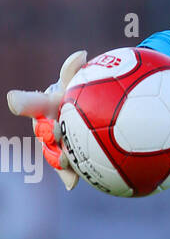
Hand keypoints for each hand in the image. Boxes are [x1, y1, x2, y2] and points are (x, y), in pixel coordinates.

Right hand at [7, 50, 87, 189]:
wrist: (85, 112)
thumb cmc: (77, 94)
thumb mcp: (75, 81)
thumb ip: (73, 70)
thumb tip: (81, 54)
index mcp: (43, 105)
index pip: (33, 102)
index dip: (24, 102)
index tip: (14, 100)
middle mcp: (44, 124)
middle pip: (41, 129)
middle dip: (45, 131)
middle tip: (53, 132)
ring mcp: (53, 143)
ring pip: (51, 151)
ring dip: (56, 158)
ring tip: (65, 162)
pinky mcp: (64, 158)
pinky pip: (65, 168)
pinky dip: (67, 176)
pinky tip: (71, 184)